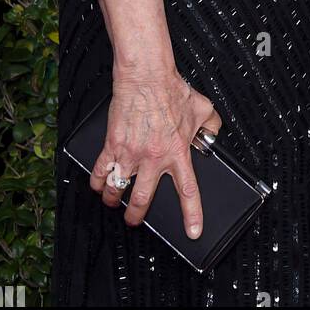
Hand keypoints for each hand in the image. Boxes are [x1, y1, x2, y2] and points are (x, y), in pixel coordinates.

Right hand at [90, 72, 221, 238]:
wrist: (146, 77)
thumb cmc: (172, 90)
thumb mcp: (203, 108)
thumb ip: (211, 126)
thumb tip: (213, 136)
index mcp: (178, 152)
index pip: (188, 191)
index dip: (191, 214)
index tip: (193, 231)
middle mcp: (154, 158)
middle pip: (143, 200)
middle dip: (137, 216)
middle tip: (135, 220)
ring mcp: (131, 154)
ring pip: (118, 189)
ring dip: (114, 200)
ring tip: (114, 202)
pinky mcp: (113, 145)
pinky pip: (99, 171)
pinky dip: (97, 182)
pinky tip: (98, 185)